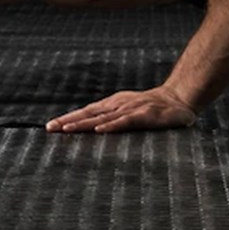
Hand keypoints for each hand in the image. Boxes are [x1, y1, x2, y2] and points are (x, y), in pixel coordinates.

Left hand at [45, 87, 196, 132]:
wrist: (179, 99)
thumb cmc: (153, 108)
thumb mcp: (130, 111)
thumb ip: (114, 119)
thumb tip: (94, 130)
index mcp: (113, 104)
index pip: (86, 112)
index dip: (68, 118)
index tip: (50, 126)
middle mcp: (118, 105)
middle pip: (89, 113)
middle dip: (68, 120)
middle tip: (49, 128)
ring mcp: (130, 109)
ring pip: (102, 117)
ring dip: (83, 123)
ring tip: (66, 129)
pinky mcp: (144, 115)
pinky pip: (125, 121)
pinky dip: (111, 126)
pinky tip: (99, 130)